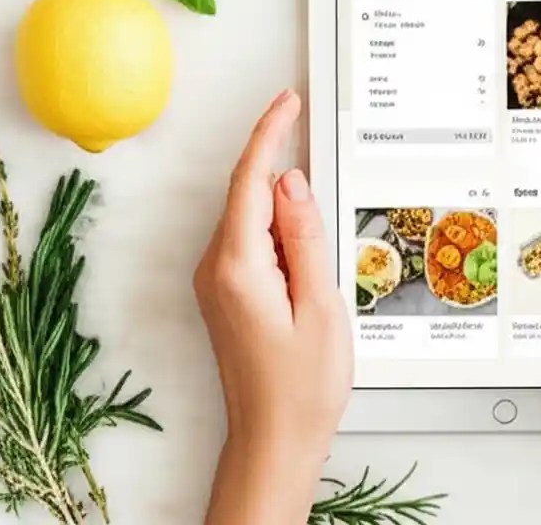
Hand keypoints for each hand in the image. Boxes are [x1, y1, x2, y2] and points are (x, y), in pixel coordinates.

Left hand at [194, 90, 351, 524]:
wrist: (274, 439)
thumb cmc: (301, 387)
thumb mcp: (321, 305)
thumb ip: (305, 237)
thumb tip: (291, 183)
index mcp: (239, 266)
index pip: (251, 181)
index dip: (269, 134)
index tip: (286, 102)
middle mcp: (217, 269)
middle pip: (248, 195)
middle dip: (281, 166)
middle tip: (316, 149)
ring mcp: (217, 282)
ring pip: (251, 219)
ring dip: (286, 212)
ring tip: (323, 253)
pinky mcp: (226, 294)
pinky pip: (251, 244)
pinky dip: (279, 235)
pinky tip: (307, 258)